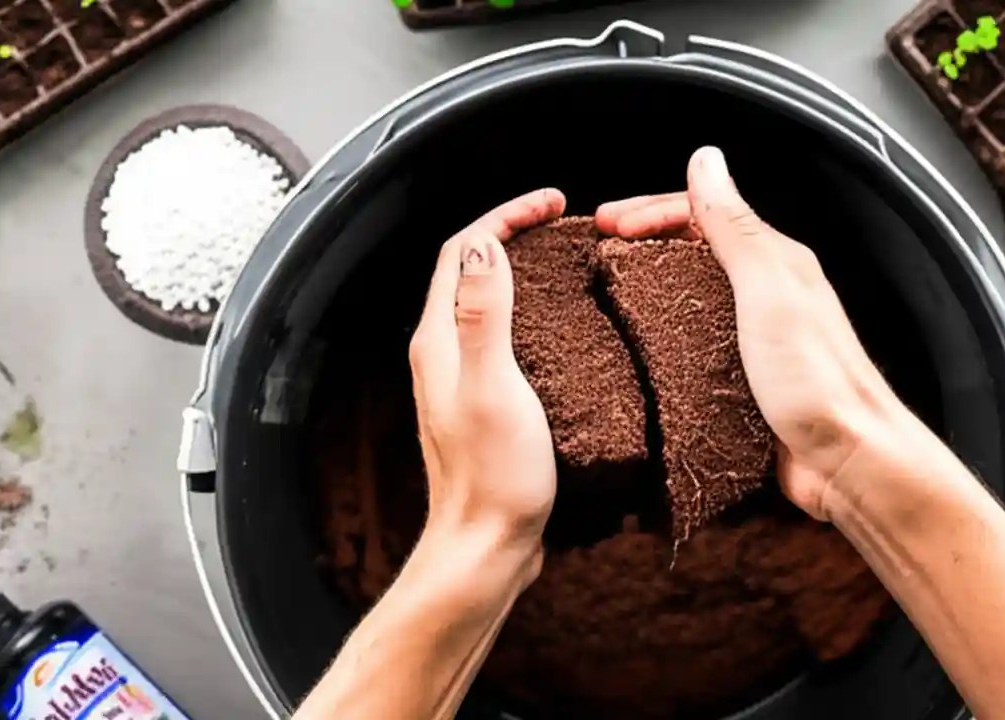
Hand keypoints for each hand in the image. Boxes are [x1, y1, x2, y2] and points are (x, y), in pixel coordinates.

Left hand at [410, 189, 566, 577]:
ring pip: (485, 303)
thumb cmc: (493, 478)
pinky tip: (562, 328)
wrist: (485, 549)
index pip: (463, 250)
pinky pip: (502, 337)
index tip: (553, 203)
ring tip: (565, 261)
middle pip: (470, 270)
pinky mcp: (484, 404)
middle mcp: (443, 354)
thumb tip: (486, 245)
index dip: (505, 215)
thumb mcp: (495, 388)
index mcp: (439, 341)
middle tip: (561, 222)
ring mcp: (461, 380)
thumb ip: (486, 316)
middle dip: (512, 233)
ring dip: (521, 270)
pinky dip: (529, 312)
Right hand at [596, 148, 931, 520]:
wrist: (850, 464)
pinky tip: (639, 353)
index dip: (650, 210)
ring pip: (691, 297)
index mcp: (776, 261)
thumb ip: (735, 227)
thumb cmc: (819, 382)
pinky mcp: (745, 382)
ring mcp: (755, 338)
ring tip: (605, 296)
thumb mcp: (769, 290)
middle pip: (693, 251)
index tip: (605, 222)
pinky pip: (694, 347)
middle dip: (642, 244)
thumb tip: (707, 160)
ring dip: (648, 289)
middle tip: (595, 250)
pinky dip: (661, 340)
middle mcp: (767, 293)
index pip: (704, 213)